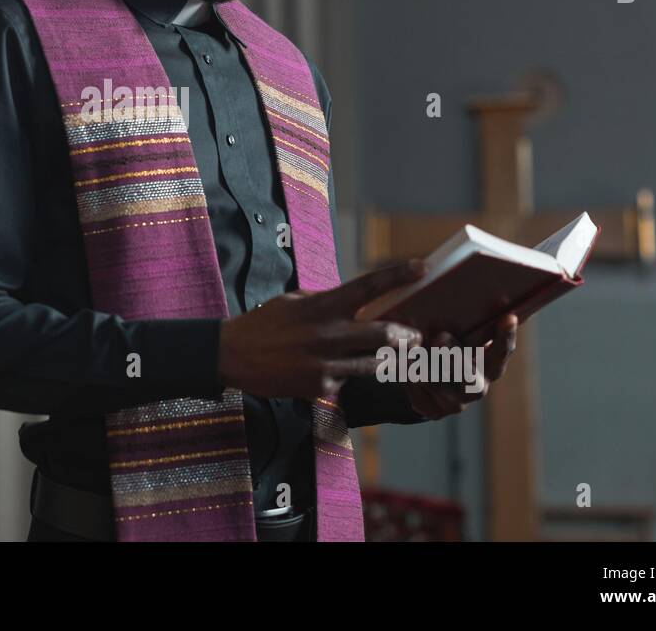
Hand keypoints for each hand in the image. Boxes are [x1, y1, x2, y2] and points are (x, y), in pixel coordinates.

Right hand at [218, 261, 426, 399]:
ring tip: (395, 359)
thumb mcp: (296, 301)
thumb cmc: (266, 323)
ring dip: (388, 361)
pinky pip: (346, 382)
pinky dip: (346, 376)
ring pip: (373, 365)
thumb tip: (355, 304)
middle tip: (415, 337)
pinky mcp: (319, 388)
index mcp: (322, 305)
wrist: (232, 354)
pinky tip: (335, 372)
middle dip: (406, 336)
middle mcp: (328, 334)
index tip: (423, 268)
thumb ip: (328, 303)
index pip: (368, 286)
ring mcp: (325, 364)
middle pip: (383, 334)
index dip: (398, 275)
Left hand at [404, 314, 517, 418]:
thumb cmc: (445, 347)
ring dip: (422, 367)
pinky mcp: (434, 411)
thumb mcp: (459, 334)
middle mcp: (478, 385)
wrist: (424, 379)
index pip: (501, 350)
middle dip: (453, 356)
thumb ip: (468, 323)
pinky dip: (408, 380)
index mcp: (490, 364)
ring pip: (438, 384)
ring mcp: (457, 402)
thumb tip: (479, 294)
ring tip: (409, 353)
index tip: (509, 317)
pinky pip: (418, 395)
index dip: (505, 336)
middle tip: (439, 338)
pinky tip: (403, 368)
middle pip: (468, 373)